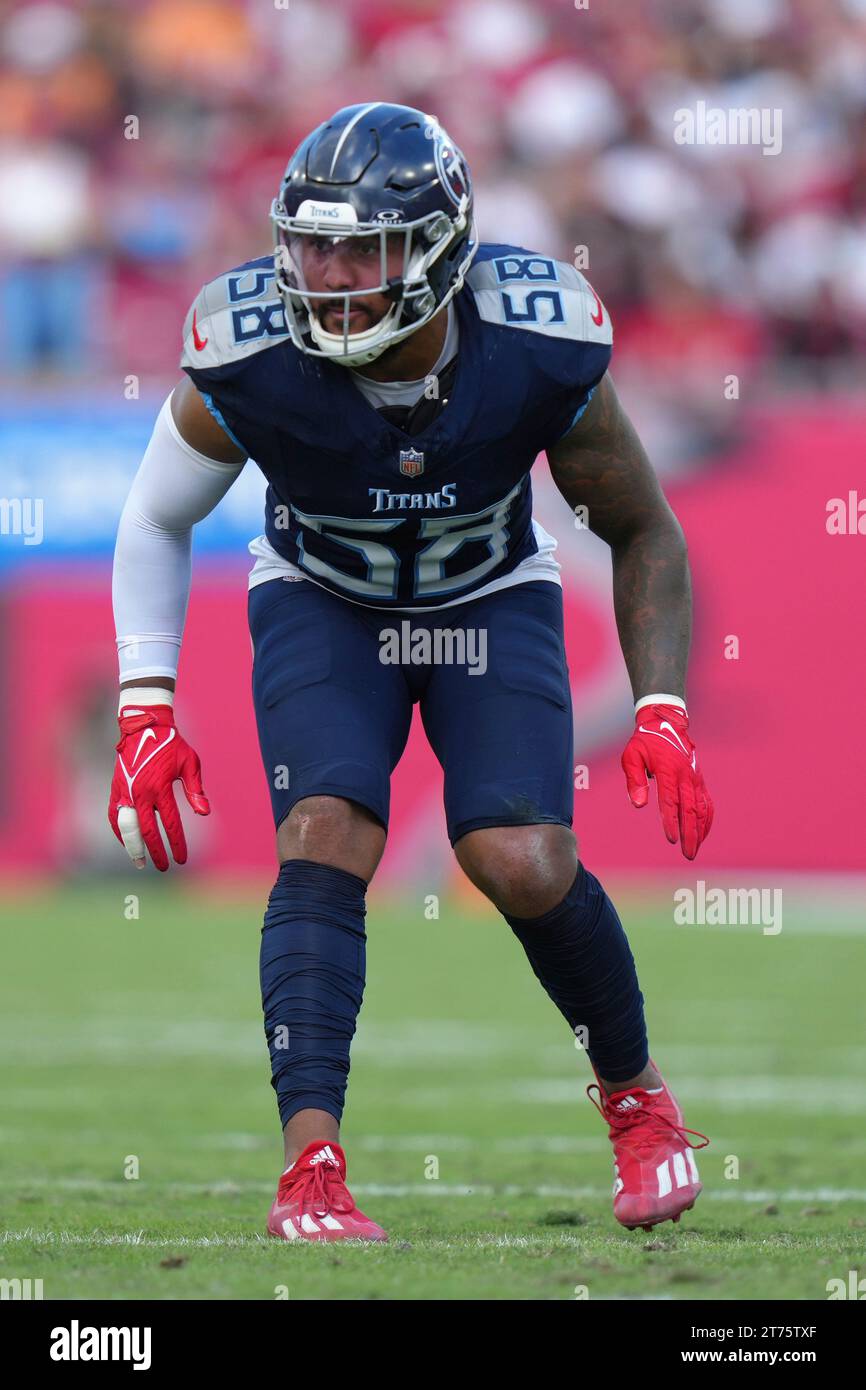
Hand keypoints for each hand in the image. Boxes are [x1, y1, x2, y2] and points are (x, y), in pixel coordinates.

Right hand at [108, 699, 209, 870]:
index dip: (177, 844)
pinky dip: (120, 832)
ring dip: (133, 848)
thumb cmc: (172, 744)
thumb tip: (204, 813)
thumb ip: (195, 790)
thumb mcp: (190, 763)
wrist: (143, 726)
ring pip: (127, 828)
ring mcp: (125, 791)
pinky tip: (127, 843)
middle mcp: (140, 792)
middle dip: (156, 852)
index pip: (170, 824)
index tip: (182, 859)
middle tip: (164, 867)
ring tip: (141, 863)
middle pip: (147, 832)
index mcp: (160, 787)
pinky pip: (115, 816)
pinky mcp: (116, 789)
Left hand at [621, 703, 712, 859]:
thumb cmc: (645, 742)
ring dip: (700, 830)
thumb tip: (639, 805)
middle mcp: (685, 776)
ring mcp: (695, 778)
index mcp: (668, 770)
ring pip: (701, 808)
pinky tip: (703, 834)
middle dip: (690, 833)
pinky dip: (707, 820)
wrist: (666, 723)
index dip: (671, 821)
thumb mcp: (632, 755)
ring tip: (694, 849)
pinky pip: (706, 802)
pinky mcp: (699, 780)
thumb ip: (634, 780)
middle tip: (687, 854)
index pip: (670, 800)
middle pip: (690, 809)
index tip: (672, 839)